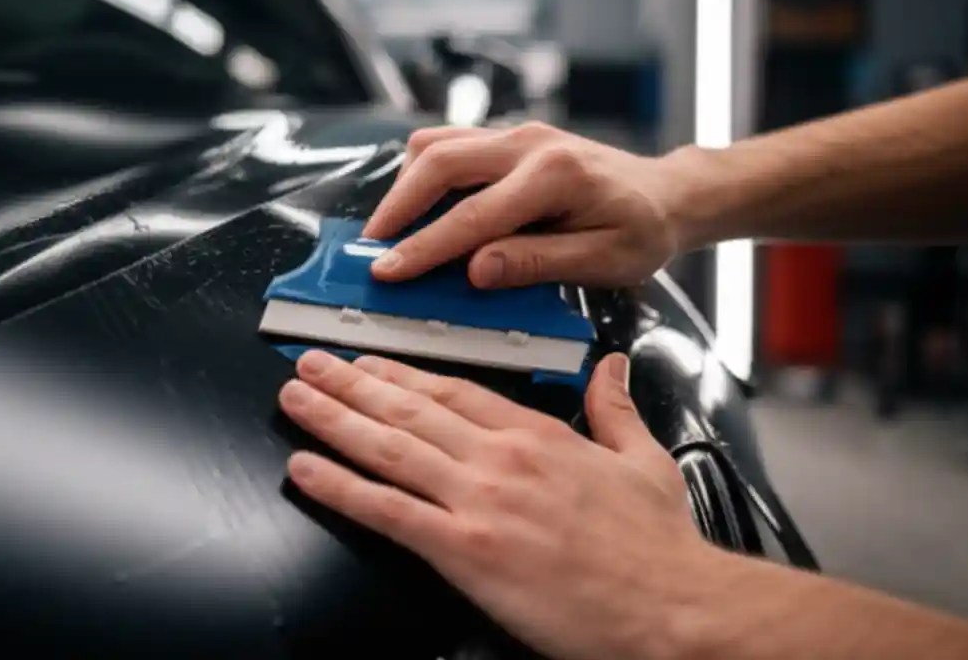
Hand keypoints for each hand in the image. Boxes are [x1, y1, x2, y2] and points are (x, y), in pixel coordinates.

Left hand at [279, 350, 730, 659]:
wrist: (671, 605)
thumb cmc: (657, 547)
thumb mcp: (644, 459)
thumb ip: (616, 409)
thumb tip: (612, 369)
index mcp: (538, 436)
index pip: (454, 391)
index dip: (402, 374)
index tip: (370, 361)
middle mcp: (500, 458)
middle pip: (408, 410)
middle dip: (351, 383)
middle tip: (309, 364)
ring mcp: (479, 501)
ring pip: (388, 448)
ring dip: (333, 419)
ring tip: (296, 398)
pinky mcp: (465, 550)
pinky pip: (388, 511)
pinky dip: (342, 487)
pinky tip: (308, 469)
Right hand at [363, 122, 698, 288]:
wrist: (666, 194)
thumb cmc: (641, 231)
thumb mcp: (603, 261)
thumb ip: (536, 263)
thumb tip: (475, 270)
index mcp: (555, 175)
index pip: (473, 216)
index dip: (424, 247)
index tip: (387, 272)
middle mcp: (529, 144)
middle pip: (439, 161)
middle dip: (397, 206)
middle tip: (372, 247)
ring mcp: (517, 134)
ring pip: (437, 145)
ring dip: (405, 186)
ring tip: (389, 231)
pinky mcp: (508, 138)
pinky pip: (450, 144)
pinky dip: (424, 173)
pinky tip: (418, 207)